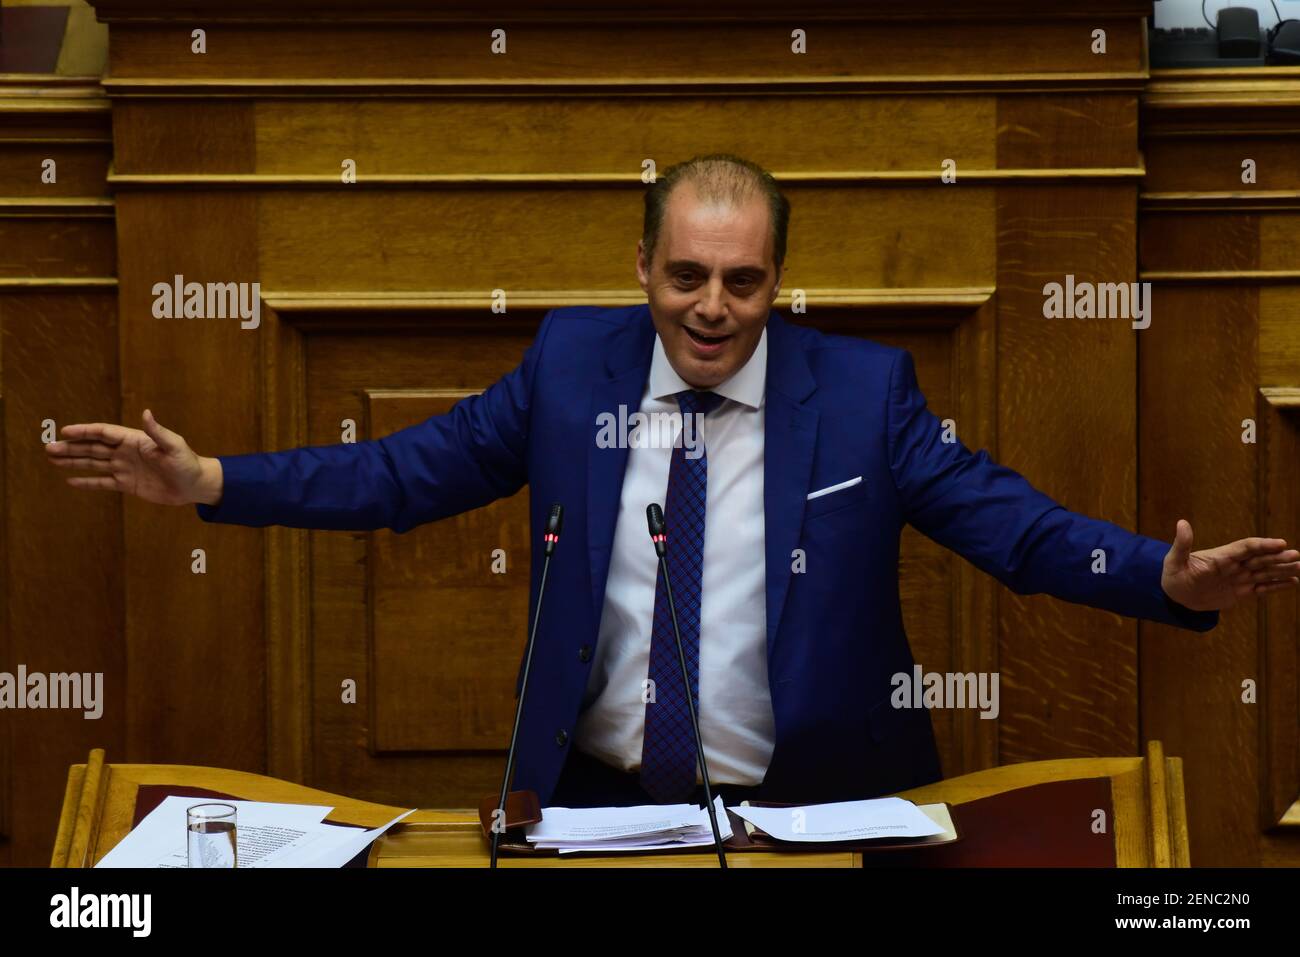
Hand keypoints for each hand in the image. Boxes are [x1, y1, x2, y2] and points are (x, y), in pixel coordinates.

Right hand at [44, 409, 221, 505]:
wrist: (195, 486)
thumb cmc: (187, 463)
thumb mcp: (174, 446)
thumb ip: (157, 432)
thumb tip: (146, 413)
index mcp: (134, 440)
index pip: (104, 433)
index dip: (84, 431)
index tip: (65, 431)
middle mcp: (126, 452)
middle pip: (93, 447)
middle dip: (71, 447)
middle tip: (49, 448)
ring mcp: (125, 468)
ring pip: (94, 463)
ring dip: (74, 462)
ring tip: (52, 459)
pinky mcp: (127, 484)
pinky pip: (103, 482)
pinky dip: (87, 482)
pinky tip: (70, 481)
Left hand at [1161, 519, 1299, 611]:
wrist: (1176, 594)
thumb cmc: (1174, 575)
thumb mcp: (1174, 560)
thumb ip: (1182, 544)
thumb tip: (1182, 522)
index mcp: (1221, 556)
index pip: (1245, 547)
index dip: (1262, 545)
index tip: (1280, 543)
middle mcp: (1234, 565)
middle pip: (1260, 559)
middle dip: (1277, 557)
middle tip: (1296, 555)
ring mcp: (1238, 578)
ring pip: (1264, 572)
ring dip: (1281, 570)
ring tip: (1299, 567)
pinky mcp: (1240, 592)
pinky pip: (1262, 588)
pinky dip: (1276, 586)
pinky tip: (1292, 582)